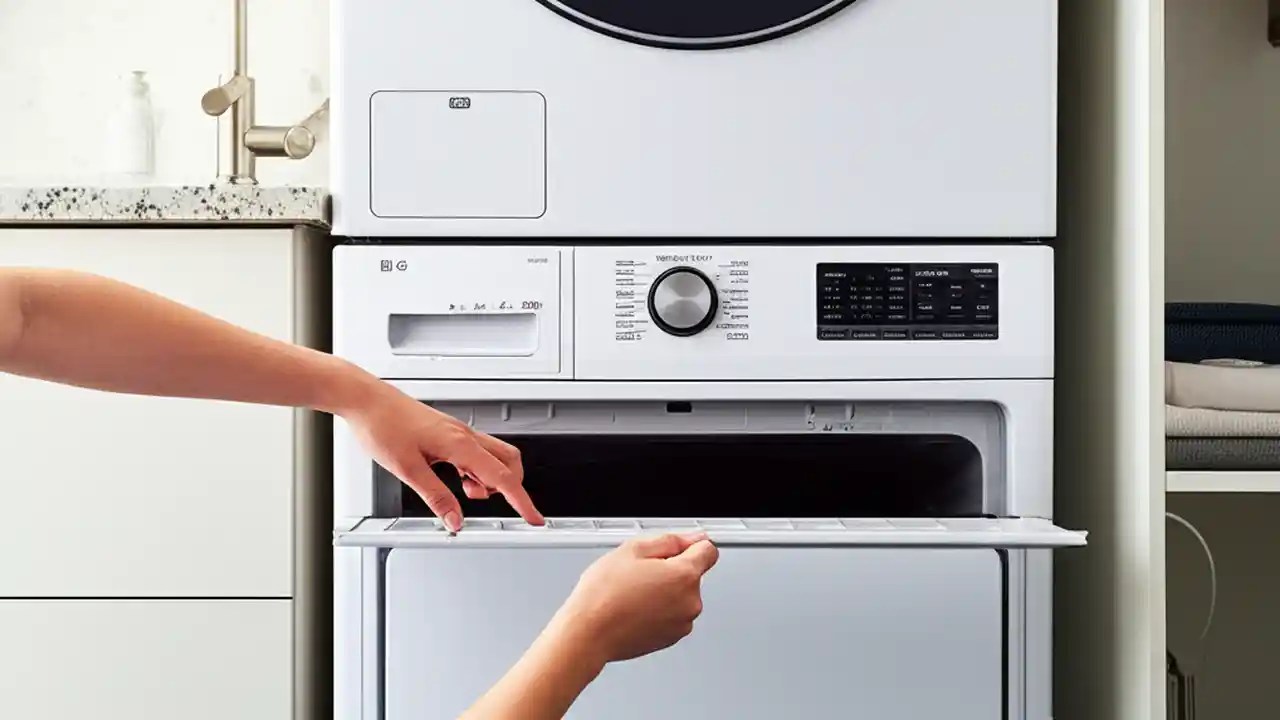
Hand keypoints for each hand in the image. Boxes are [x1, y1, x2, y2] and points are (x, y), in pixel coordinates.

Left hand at [337, 377, 541, 531]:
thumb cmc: (382, 425)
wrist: (366, 400)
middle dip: (510, 487)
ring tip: (464, 492)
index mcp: (459, 444)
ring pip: (495, 456)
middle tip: (491, 506)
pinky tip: (455, 478)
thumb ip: (436, 497)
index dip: (521, 500)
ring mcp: (458, 431)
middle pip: (509, 462)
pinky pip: (477, 452)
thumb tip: (455, 519)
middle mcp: (464, 435)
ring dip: (490, 479)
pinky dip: (476, 470)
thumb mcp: (407, 470)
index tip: (533, 517)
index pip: (501, 478)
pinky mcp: (449, 432)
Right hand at [547, 533, 720, 664]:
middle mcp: (690, 603)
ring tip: (633, 594)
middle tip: (639, 573)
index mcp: (684, 576)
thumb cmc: (604, 594)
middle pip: (691, 575)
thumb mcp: (633, 550)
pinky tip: (635, 609)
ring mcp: (682, 624)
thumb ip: (670, 541)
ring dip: (664, 592)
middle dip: (670, 570)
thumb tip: (691, 539)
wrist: (589, 634)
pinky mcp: (671, 639)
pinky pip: (671, 616)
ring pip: (680, 596)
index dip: (691, 545)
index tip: (677, 548)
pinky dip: (659, 611)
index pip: (708, 551)